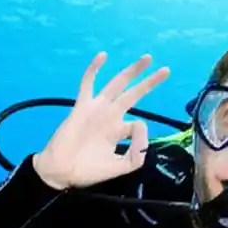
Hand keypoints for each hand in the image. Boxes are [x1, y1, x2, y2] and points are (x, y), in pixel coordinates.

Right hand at [33, 52, 169, 189]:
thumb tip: (142, 131)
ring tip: (148, 58)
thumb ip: (137, 154)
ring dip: (132, 71)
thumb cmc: (89, 171)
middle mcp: (110, 116)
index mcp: (118, 131)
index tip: (134, 150)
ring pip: (117, 84)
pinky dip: (94, 69)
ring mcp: (96, 109)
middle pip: (134, 94)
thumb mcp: (121, 166)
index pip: (138, 123)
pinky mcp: (82, 107)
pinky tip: (103, 56)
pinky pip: (87, 84)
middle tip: (166, 71)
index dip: (141, 135)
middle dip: (149, 82)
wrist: (62, 172)